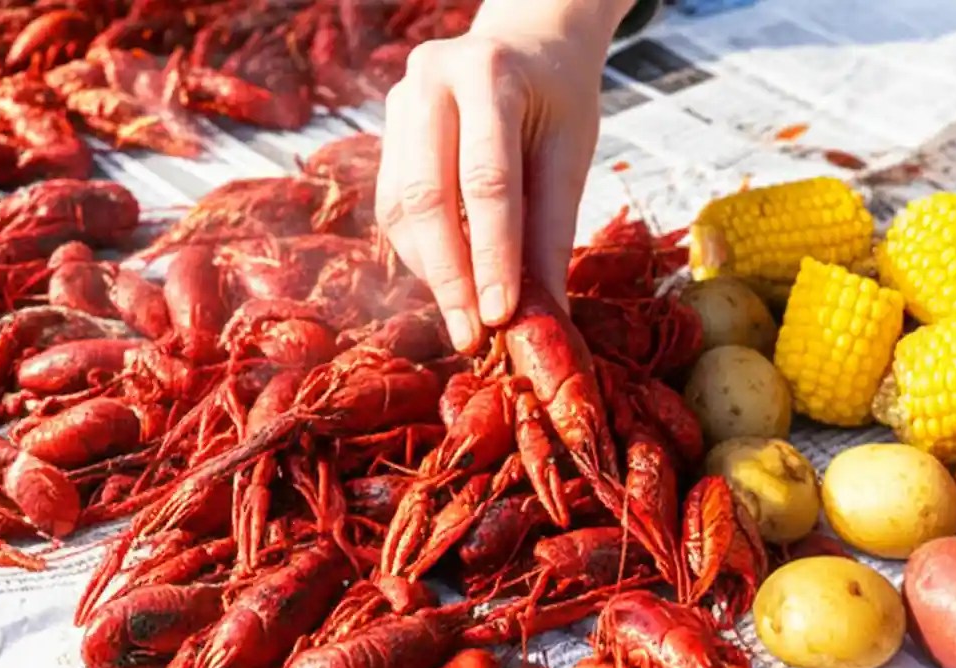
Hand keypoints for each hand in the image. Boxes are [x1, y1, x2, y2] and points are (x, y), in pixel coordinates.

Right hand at [375, 1, 630, 351]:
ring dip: (433, 273)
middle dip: (450, 276)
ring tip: (466, 319)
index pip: (486, 180)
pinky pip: (394, 207)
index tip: (501, 316)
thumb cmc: (556, 96)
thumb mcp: (570, 152)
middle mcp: (429, 81)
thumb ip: (552, 230)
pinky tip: (451, 283)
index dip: (492, 254)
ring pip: (401, 207)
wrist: (525, 42)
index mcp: (487, 72)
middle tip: (471, 336)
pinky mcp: (386, 133)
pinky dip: (424, 254)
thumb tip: (544, 315)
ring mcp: (398, 104)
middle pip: (426, 195)